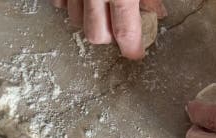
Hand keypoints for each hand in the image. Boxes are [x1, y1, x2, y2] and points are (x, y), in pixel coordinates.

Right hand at [51, 0, 166, 59]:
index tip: (136, 54)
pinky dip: (70, 4)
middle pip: (96, 35)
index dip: (132, 48)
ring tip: (101, 7)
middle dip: (109, 37)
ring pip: (75, 20)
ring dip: (89, 20)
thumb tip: (156, 12)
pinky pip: (59, 3)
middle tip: (120, 26)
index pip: (125, 32)